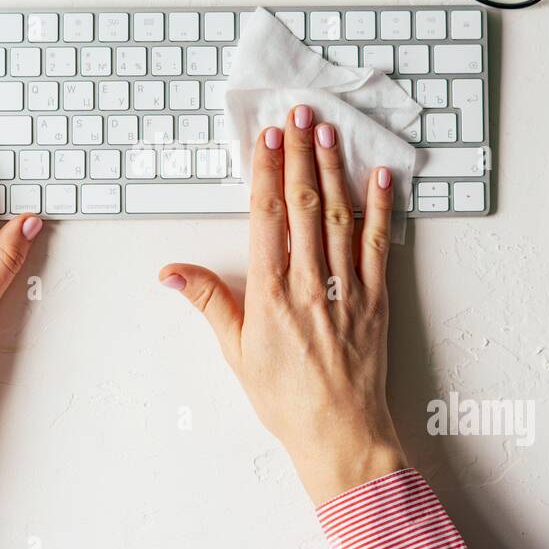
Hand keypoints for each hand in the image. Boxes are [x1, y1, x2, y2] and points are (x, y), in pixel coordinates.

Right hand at [160, 104, 405, 505]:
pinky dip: (378, 207)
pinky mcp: (376, 299)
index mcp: (270, 294)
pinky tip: (377, 176)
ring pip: (340, 216)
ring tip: (328, 133)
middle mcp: (310, 284)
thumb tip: (171, 272)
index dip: (266, 172)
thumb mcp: (235, 350)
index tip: (267, 138)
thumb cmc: (285, 397)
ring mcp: (347, 289)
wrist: (339, 432)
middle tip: (298, 116)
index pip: (267, 218)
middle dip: (300, 154)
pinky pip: (378, 244)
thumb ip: (207, 301)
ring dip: (334, 169)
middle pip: (304, 205)